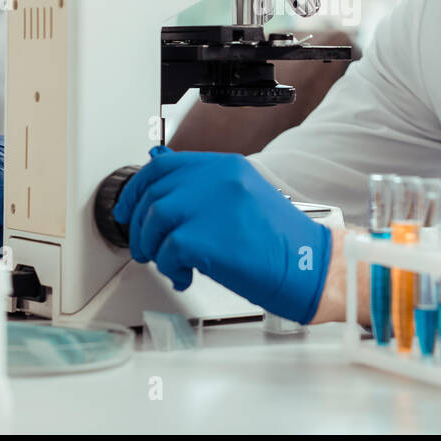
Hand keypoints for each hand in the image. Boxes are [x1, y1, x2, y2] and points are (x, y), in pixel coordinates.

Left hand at [113, 147, 330, 323]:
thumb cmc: (281, 243)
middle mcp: (219, 179)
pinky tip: (185, 274)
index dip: (138, 189)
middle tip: (144, 246)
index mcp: (227, 167)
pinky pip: (168, 249)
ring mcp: (213, 205)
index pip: (165, 165)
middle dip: (140, 224)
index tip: (129, 209)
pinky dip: (169, 266)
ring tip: (167, 263)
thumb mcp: (243, 201)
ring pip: (155, 218)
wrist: (311, 267)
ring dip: (153, 246)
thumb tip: (163, 197)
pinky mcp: (208, 237)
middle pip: (154, 192)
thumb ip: (204, 193)